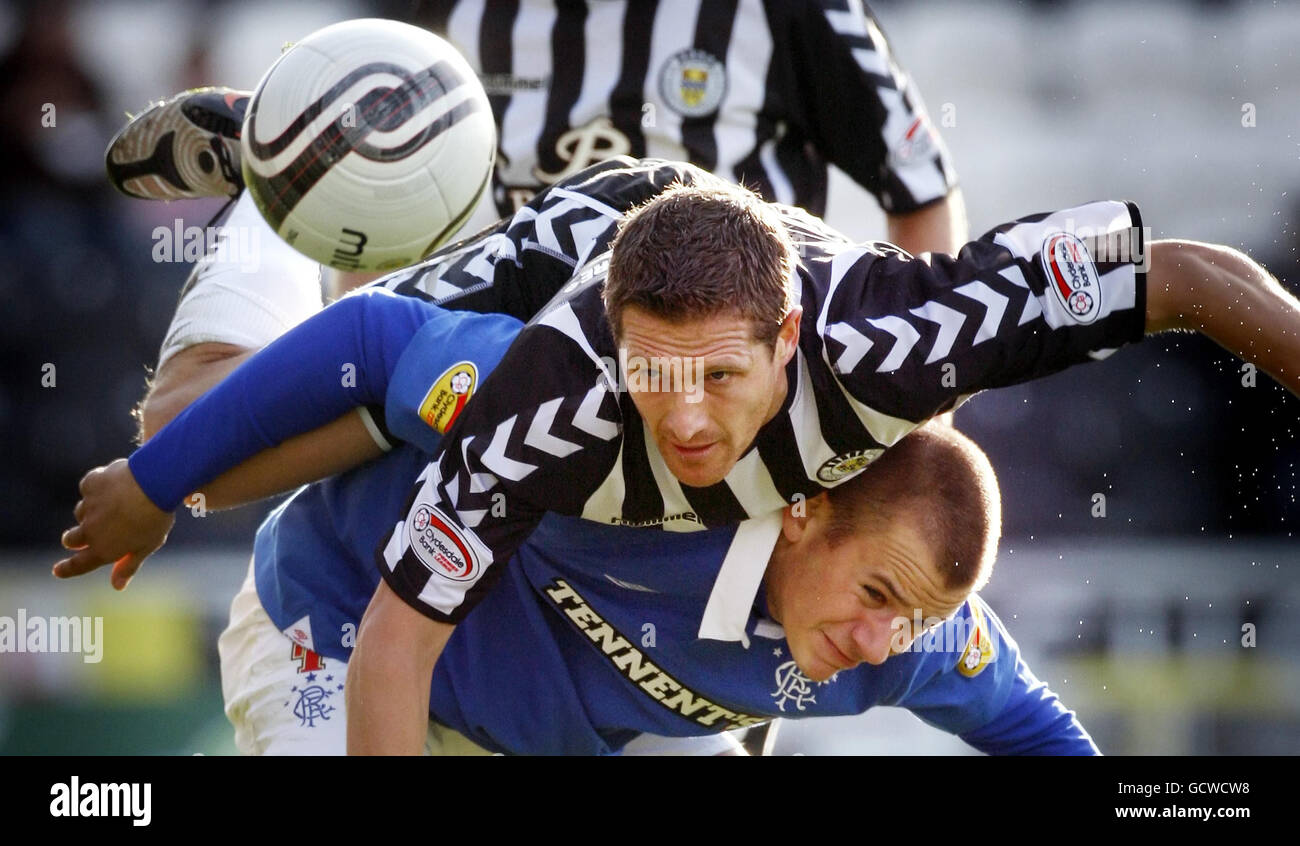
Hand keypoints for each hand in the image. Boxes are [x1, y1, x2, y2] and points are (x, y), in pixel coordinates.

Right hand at [54, 458, 174, 589]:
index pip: (79, 564)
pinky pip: (89, 489)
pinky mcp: (90, 485)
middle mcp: (90, 530)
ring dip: (91, 511)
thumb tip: (117, 587)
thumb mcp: (146, 546)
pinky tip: (116, 484)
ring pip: (81, 512)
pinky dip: (99, 488)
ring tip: (116, 504)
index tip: (57, 571)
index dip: (67, 569)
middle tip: (79, 536)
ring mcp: (88, 507)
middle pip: (70, 539)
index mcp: (104, 549)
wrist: (153, 483)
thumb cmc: (155, 517)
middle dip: (73, 539)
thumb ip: (128, 565)